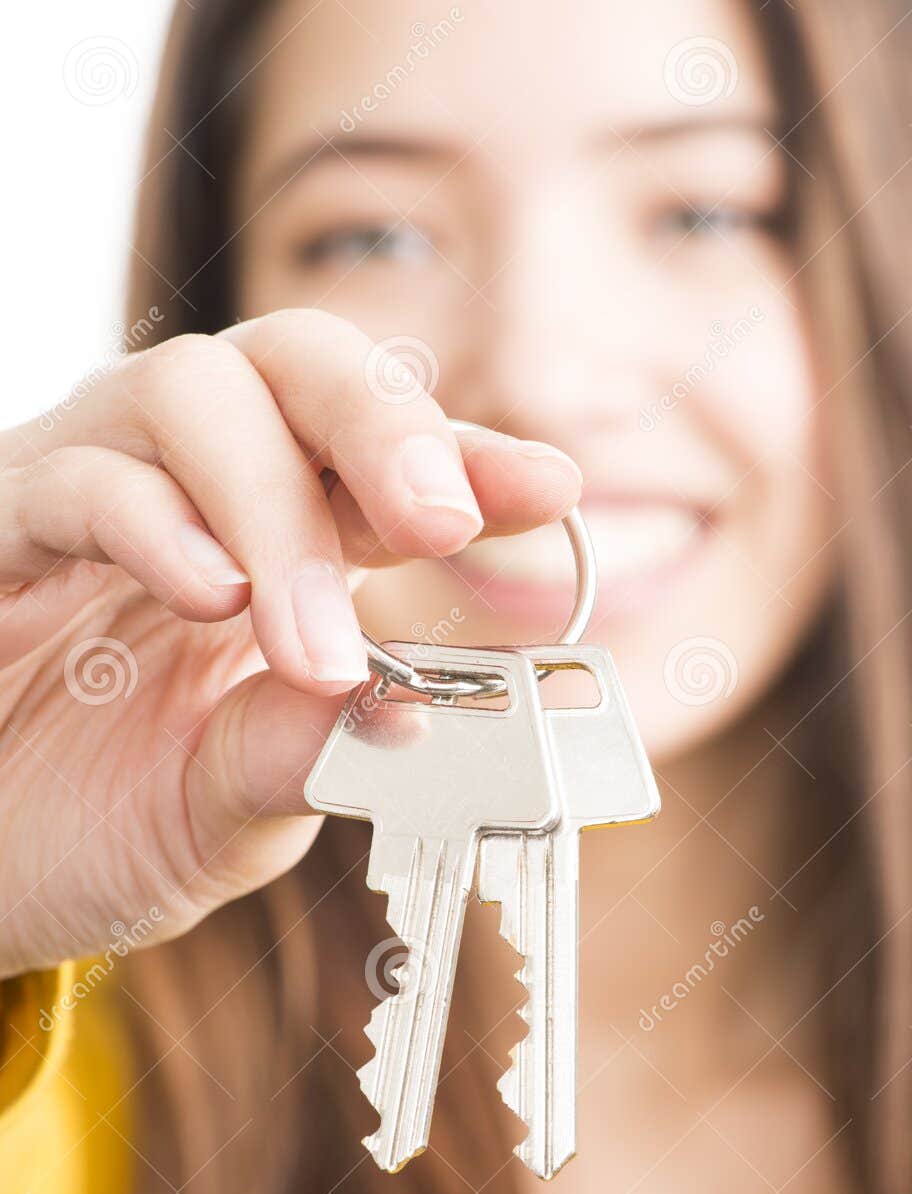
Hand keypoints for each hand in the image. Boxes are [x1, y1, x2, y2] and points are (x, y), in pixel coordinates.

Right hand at [0, 308, 580, 977]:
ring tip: (310, 645)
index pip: (382, 460)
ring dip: (271, 509)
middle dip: (386, 429)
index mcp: (277, 541)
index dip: (467, 456)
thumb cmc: (98, 824)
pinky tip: (209, 598)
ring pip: (191, 395)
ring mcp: (88, 489)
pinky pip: (76, 477)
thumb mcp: (229, 810)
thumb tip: (420, 720)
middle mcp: (189, 486)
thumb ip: (309, 757)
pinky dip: (155, 526)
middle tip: (441, 521)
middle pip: (297, 364)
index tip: (549, 490)